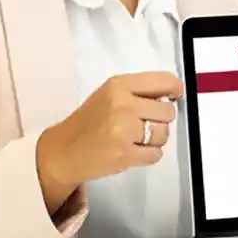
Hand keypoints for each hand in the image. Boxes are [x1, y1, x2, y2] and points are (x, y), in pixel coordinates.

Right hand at [35, 71, 183, 213]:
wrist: (62, 151)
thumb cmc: (89, 122)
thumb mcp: (110, 95)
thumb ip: (139, 92)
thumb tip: (172, 96)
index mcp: (119, 85)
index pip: (164, 81)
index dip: (175, 90)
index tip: (174, 97)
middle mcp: (122, 105)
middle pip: (168, 112)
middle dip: (160, 120)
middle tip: (143, 124)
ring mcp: (123, 131)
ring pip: (164, 134)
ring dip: (155, 139)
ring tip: (135, 139)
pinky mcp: (124, 155)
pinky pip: (156, 154)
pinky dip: (149, 155)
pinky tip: (132, 151)